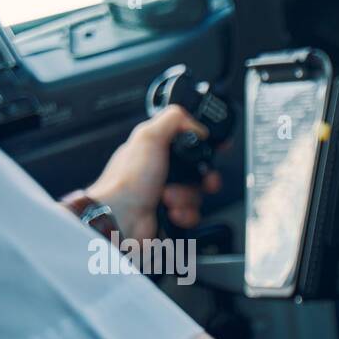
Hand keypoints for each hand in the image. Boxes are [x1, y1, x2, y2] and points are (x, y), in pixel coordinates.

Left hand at [85, 104, 222, 241]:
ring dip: (187, 198)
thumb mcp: (149, 137)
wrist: (121, 218)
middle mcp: (161, 170)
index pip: (188, 142)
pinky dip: (185, 214)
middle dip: (203, 178)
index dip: (204, 146)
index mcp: (155, 148)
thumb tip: (197, 125)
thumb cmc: (126, 181)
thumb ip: (173, 120)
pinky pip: (192, 214)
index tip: (217, 149)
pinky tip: (171, 212)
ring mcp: (166, 192)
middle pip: (199, 170)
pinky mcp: (170, 214)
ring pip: (197, 194)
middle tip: (203, 180)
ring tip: (168, 197)